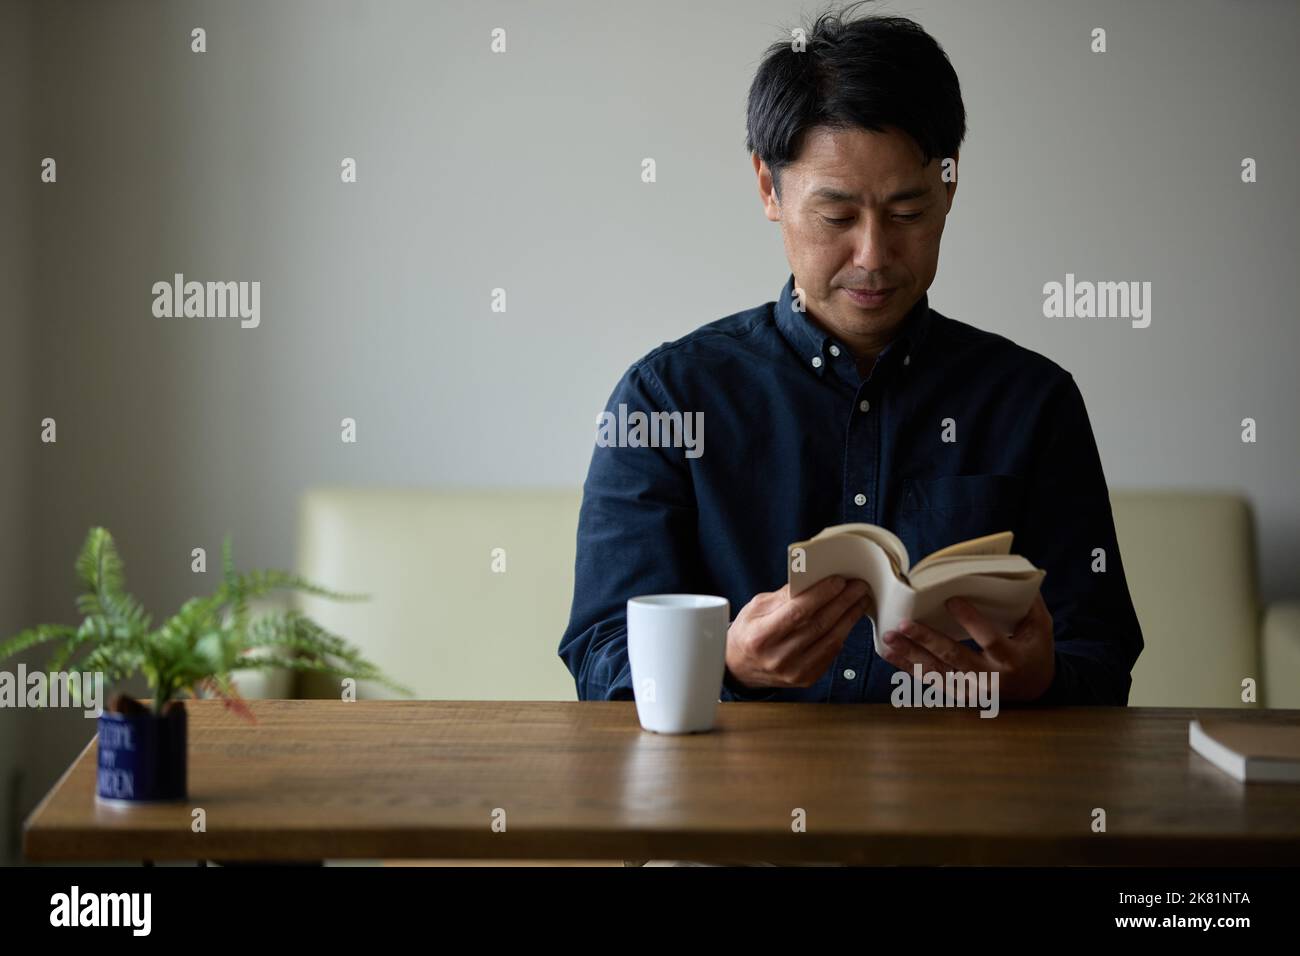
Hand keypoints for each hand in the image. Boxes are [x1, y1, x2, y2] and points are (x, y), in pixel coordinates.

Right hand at [725, 576, 871, 689]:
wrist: (741, 667)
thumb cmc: (748, 633)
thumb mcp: (755, 608)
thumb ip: (783, 596)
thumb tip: (812, 581)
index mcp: (760, 637)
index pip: (797, 612)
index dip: (821, 595)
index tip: (839, 581)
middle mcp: (778, 658)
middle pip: (819, 625)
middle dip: (843, 602)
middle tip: (858, 586)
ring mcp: (794, 671)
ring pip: (830, 640)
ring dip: (849, 617)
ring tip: (859, 600)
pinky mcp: (806, 679)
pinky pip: (831, 653)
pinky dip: (842, 633)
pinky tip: (848, 619)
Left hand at [878, 592, 1055, 701]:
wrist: (1035, 689)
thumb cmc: (1036, 650)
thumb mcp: (1040, 627)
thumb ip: (1029, 604)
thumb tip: (1014, 575)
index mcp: (1011, 659)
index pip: (989, 639)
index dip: (971, 621)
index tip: (950, 600)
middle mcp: (990, 679)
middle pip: (954, 658)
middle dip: (927, 640)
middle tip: (903, 624)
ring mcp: (972, 690)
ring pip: (937, 672)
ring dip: (910, 655)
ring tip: (889, 637)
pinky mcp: (959, 695)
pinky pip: (930, 680)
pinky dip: (908, 667)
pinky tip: (891, 653)